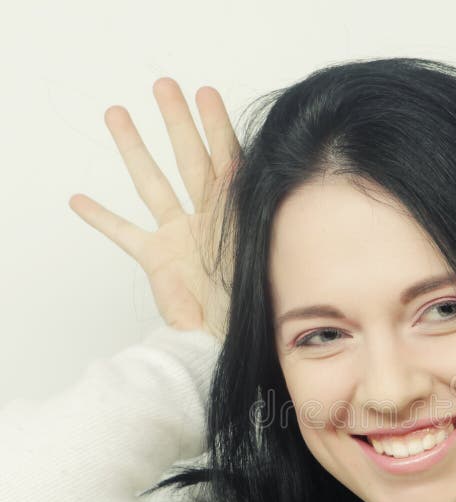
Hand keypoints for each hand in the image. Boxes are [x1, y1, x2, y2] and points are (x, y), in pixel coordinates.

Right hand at [68, 78, 240, 339]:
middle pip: (188, 159)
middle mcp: (204, 219)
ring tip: (118, 114)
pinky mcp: (157, 259)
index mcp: (231, 215)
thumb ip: (247, 209)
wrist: (225, 339)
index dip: (216, 125)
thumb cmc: (250, 301)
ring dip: (135, 149)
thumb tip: (247, 167)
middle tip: (165, 86)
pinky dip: (101, 218)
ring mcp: (179, 237)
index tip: (206, 93)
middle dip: (176, 122)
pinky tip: (79, 199)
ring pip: (151, 183)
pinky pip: (124, 233)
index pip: (225, 159)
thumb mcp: (254, 247)